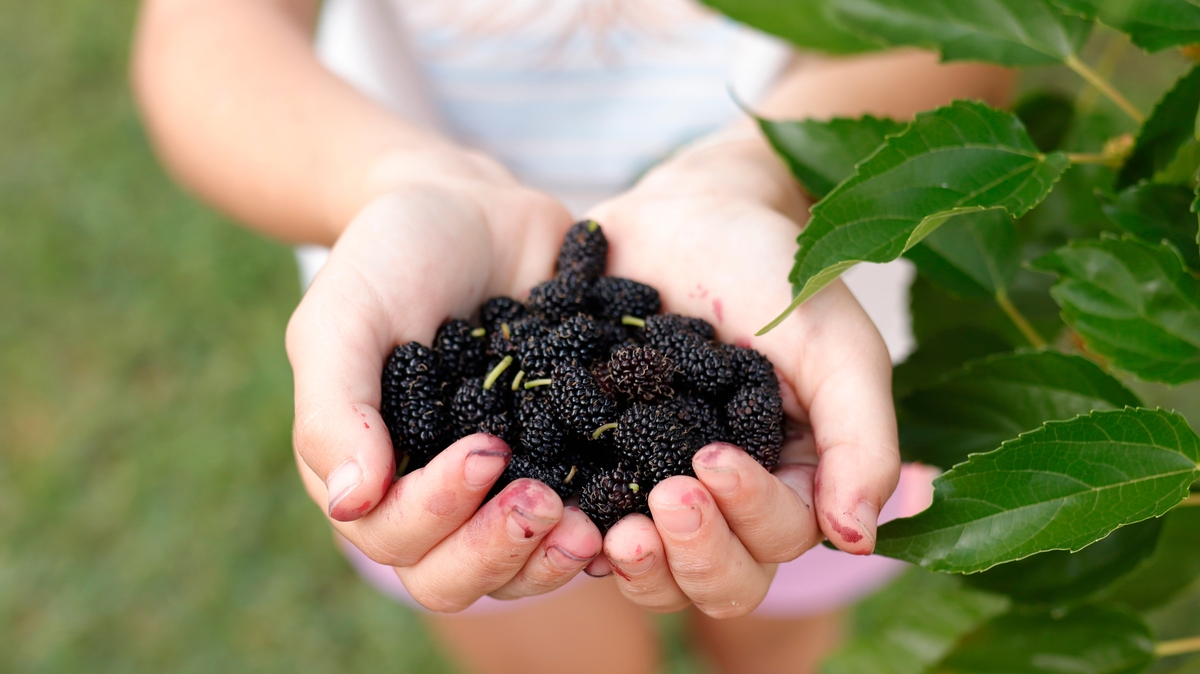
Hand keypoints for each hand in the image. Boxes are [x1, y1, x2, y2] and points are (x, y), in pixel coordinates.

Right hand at [285, 168, 603, 611]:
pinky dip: (603, 529)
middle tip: (546, 504)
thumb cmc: (393, 256)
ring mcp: (503, 485)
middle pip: (452, 576)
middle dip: (498, 551)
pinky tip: (635, 510)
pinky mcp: (562, 460)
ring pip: (518, 569)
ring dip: (551, 560)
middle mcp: (434, 495)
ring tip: (594, 528)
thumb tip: (351, 504)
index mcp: (371, 471)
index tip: (485, 451)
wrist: (473, 208)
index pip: (392, 534)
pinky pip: (579, 520)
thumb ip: (336, 407)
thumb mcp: (345, 316)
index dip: (436, 512)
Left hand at [584, 139, 899, 616]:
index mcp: (792, 476)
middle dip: (697, 552)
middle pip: (722, 579)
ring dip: (639, 565)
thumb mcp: (834, 343)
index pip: (781, 536)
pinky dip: (573, 533)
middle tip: (664, 500)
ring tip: (609, 531)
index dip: (751, 515)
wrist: (683, 212)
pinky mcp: (593, 466)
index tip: (714, 458)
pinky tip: (552, 507)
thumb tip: (856, 539)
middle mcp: (725, 498)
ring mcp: (654, 486)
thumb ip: (861, 438)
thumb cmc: (769, 269)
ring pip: (655, 572)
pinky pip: (585, 526)